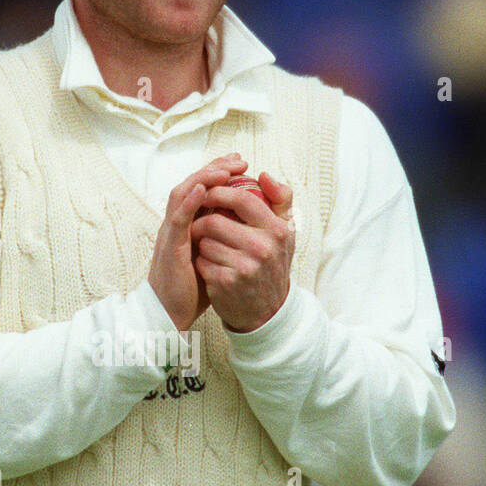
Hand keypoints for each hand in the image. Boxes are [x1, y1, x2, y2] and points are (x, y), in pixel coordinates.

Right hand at [148, 155, 247, 331]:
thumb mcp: (218, 257)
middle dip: (214, 168)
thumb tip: (250, 227)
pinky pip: (177, 218)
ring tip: (223, 170)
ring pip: (181, 194)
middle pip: (192, 184)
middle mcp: (178, 222)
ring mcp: (171, 232)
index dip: (220, 172)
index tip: (242, 164)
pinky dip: (189, 201)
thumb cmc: (194, 287)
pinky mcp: (170, 246)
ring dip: (202, 178)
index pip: (203, 188)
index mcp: (190, 223)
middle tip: (238, 160)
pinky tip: (203, 190)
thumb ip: (229, 238)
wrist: (173, 313)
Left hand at [191, 171, 294, 332]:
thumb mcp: (286, 232)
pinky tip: (209, 265)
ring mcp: (244, 267)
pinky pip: (201, 261)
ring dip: (201, 243)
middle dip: (202, 221)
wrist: (268, 311)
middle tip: (200, 224)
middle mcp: (263, 248)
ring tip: (208, 247)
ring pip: (205, 242)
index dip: (220, 192)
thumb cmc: (273, 264)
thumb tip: (263, 175)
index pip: (242, 198)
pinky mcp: (226, 283)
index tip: (208, 193)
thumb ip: (280, 199)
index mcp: (277, 230)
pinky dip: (201, 261)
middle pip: (215, 221)